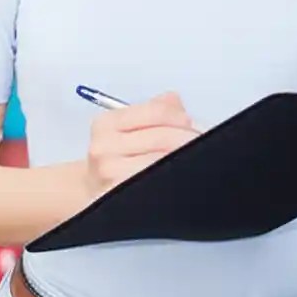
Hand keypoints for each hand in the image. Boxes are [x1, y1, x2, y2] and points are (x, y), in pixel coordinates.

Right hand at [84, 92, 198, 198]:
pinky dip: (174, 177)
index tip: (192, 125)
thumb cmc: (118, 159)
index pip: (158, 111)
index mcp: (106, 124)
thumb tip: (174, 100)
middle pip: (163, 137)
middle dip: (189, 139)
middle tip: (202, 143)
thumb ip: (155, 110)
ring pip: (163, 160)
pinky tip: (177, 176)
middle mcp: (103, 148)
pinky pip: (159, 182)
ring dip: (186, 159)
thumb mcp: (129, 128)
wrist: (95, 192)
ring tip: (192, 161)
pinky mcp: (119, 195)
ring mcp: (110, 173)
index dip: (182, 118)